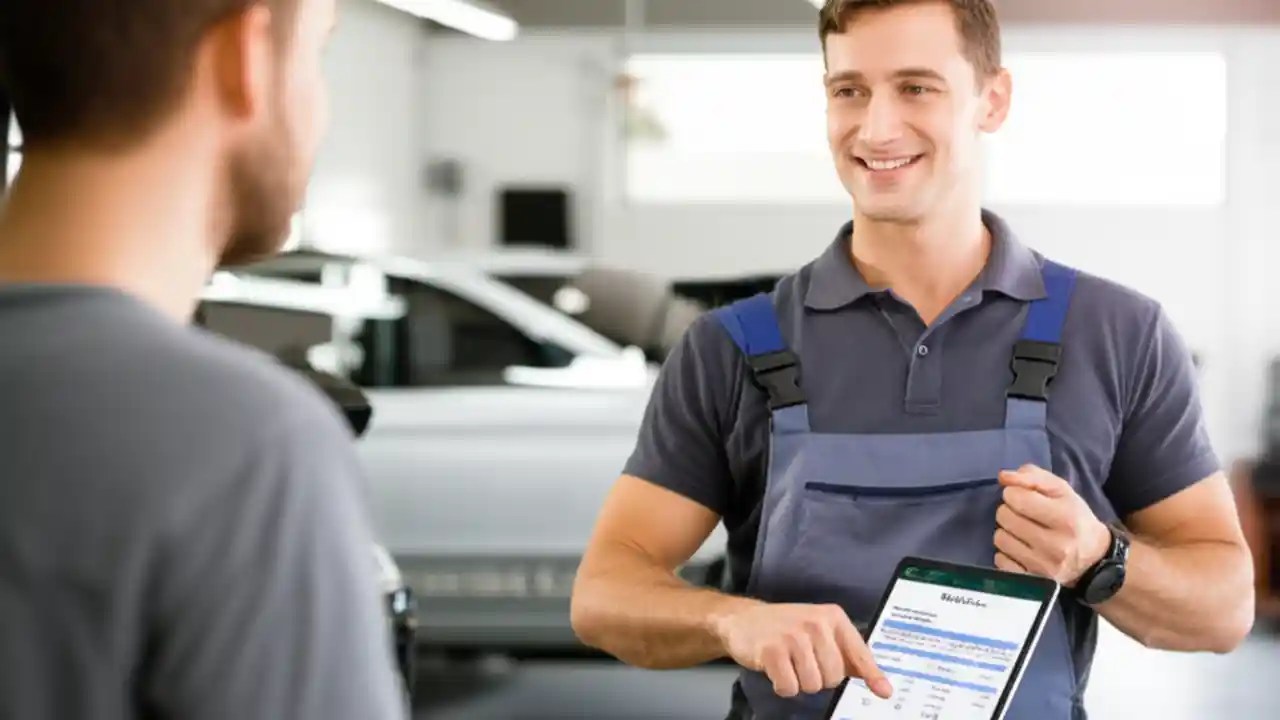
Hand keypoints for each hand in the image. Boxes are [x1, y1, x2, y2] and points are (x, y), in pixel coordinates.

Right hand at [715, 601, 892, 699]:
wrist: (743, 619)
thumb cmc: (786, 629)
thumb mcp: (821, 633)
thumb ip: (850, 658)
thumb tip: (882, 686)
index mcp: (833, 618)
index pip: (859, 652)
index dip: (872, 675)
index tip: (884, 692)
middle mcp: (816, 623)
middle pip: (834, 677)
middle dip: (819, 678)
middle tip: (803, 662)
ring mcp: (793, 636)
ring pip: (812, 685)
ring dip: (799, 682)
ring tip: (788, 663)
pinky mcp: (772, 651)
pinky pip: (790, 688)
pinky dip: (783, 686)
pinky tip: (776, 669)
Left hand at [995, 465, 1110, 586]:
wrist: (1094, 561)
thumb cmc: (1075, 519)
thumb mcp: (1062, 491)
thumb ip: (1033, 477)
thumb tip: (1003, 476)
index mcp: (1065, 518)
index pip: (1017, 498)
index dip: (1014, 493)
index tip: (1022, 497)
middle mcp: (1055, 545)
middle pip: (1004, 517)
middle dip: (1009, 511)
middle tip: (1023, 515)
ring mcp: (1042, 566)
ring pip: (1000, 538)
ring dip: (1007, 531)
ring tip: (1022, 532)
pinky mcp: (1032, 581)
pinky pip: (999, 560)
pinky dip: (1006, 553)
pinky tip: (1021, 550)